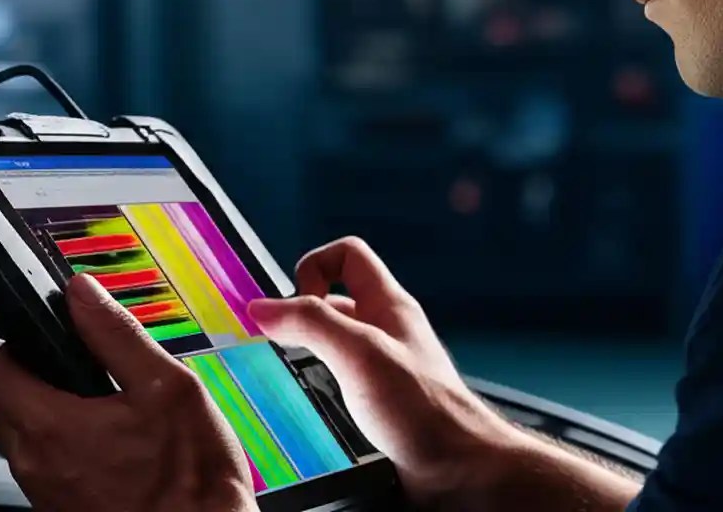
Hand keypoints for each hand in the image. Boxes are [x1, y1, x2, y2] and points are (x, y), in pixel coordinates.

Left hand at [0, 274, 256, 511]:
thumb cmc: (192, 479)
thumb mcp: (170, 387)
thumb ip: (118, 334)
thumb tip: (83, 294)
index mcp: (53, 427)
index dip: (10, 344)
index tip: (42, 337)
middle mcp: (37, 466)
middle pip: (2, 406)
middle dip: (33, 380)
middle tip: (82, 371)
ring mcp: (46, 495)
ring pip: (24, 441)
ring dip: (51, 417)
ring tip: (106, 410)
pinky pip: (47, 471)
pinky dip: (68, 452)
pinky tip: (115, 447)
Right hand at [247, 238, 528, 507]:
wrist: (459, 467)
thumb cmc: (425, 409)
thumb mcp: (361, 355)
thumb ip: (313, 325)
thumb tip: (262, 307)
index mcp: (387, 305)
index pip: (348, 255)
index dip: (314, 267)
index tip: (297, 305)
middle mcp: (385, 329)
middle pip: (333, 300)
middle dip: (301, 317)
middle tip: (286, 346)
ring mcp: (382, 364)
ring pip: (332, 342)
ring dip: (306, 354)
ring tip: (294, 377)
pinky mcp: (378, 399)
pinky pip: (339, 378)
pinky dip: (318, 385)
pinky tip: (312, 405)